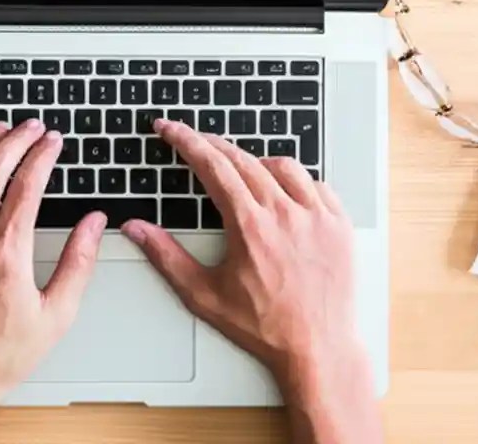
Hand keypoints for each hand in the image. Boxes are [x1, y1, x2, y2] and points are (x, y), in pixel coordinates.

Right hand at [121, 119, 380, 443]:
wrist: (318, 348)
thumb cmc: (264, 326)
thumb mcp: (204, 295)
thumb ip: (167, 257)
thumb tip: (138, 229)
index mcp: (250, 225)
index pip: (212, 166)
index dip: (186, 141)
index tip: (170, 129)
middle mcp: (285, 213)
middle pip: (243, 159)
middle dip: (213, 144)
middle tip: (195, 141)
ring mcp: (317, 216)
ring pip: (283, 166)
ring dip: (256, 161)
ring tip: (239, 168)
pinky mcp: (340, 225)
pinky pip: (317, 185)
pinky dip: (296, 181)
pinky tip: (285, 192)